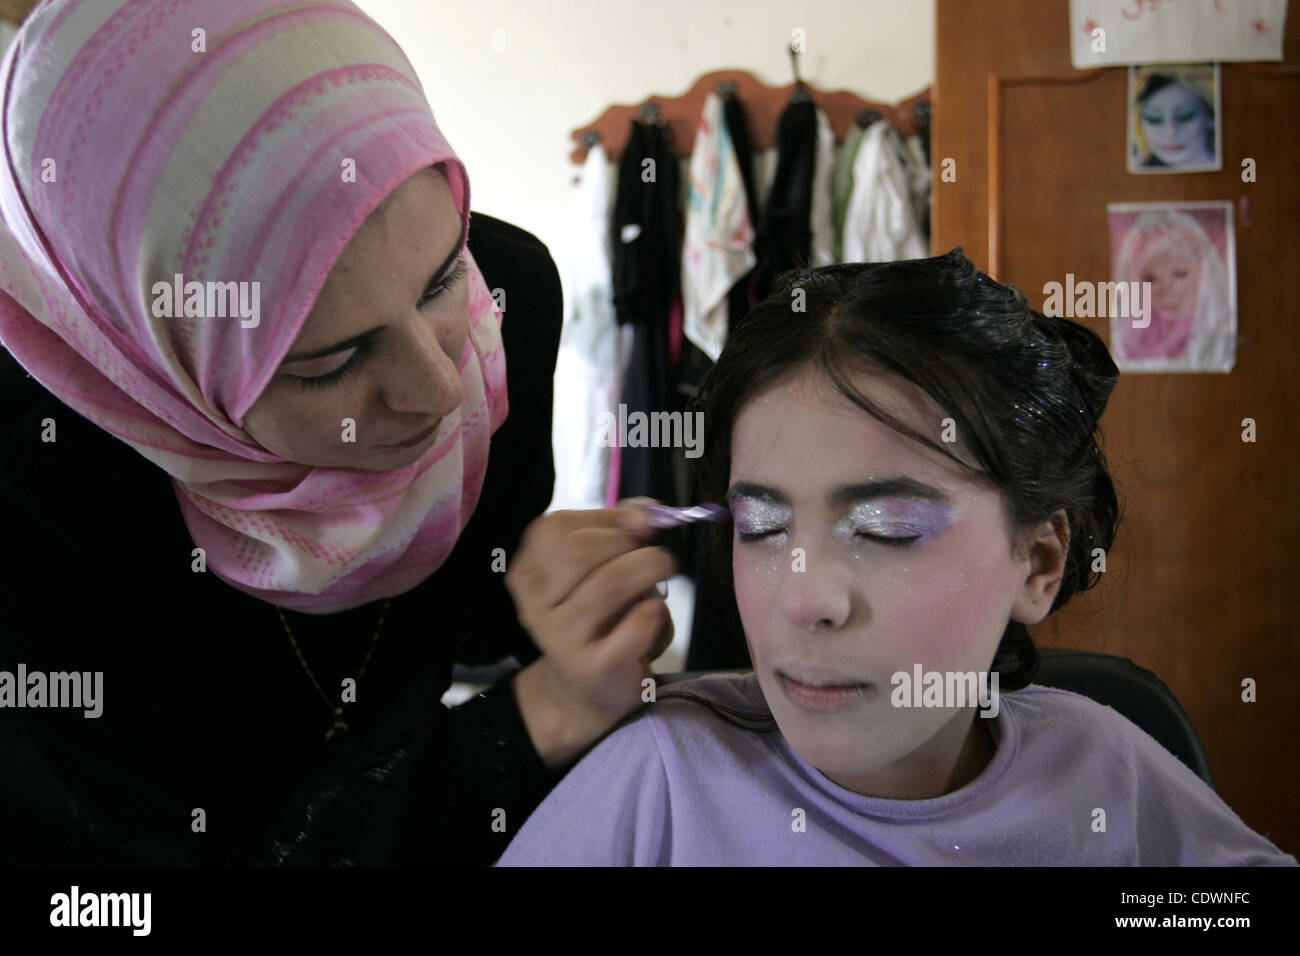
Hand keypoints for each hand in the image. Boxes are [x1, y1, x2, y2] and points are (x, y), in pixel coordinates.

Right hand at [505, 500, 676, 768]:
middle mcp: (534, 606)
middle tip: (653, 556)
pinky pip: (632, 628)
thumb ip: (618, 530)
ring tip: (660, 578)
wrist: (586, 690)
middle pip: (577, 552)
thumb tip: (647, 511)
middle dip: (626, 545)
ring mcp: (560, 640)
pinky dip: (653, 613)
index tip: (638, 526)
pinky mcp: (592, 669)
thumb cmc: (596, 617)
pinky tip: (653, 613)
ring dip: (648, 571)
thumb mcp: (597, 568)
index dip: (605, 519)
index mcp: (527, 573)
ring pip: (609, 584)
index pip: (554, 528)